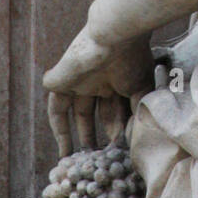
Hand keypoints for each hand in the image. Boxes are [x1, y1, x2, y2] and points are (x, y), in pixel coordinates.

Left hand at [43, 25, 153, 157]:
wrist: (114, 35)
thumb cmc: (132, 58)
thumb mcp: (141, 90)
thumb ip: (137, 111)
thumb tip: (134, 137)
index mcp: (116, 79)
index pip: (114, 110)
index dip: (116, 131)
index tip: (117, 153)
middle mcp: (96, 80)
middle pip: (93, 113)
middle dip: (95, 136)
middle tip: (96, 162)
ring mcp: (78, 81)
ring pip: (74, 113)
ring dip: (75, 137)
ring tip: (76, 161)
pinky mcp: (61, 81)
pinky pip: (56, 110)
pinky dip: (58, 129)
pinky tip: (62, 149)